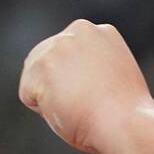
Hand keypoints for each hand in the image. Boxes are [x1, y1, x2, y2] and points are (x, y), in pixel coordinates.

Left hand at [19, 20, 153, 153]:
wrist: (125, 123)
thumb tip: (68, 77)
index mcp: (100, 32)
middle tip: (88, 103)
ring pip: (36, 79)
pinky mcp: (42, 64)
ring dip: (52, 98)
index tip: (101, 93)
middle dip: (61, 87)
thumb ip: (91, 66)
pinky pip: (28, 95)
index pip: (68, 57)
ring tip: (80, 105)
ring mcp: (59, 45)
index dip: (79, 82)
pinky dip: (43, 110)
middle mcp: (78, 30)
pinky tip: (68, 109)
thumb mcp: (114, 76)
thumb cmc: (124, 114)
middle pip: (47, 63)